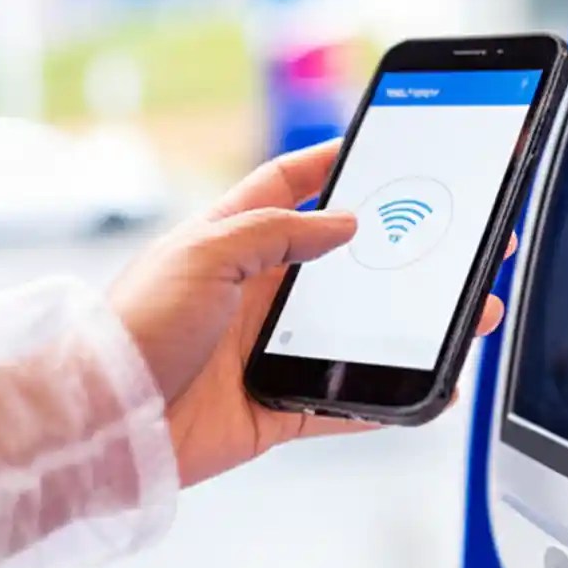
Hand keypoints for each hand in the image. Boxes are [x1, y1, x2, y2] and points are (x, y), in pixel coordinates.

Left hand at [110, 140, 515, 486]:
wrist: (102, 421)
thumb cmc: (133, 328)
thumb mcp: (202, 254)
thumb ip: (274, 232)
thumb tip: (344, 223)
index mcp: (231, 242)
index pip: (288, 187)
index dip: (329, 163)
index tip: (375, 145)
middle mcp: (254, 293)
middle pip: (341, 263)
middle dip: (396, 250)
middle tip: (448, 240)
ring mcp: (267, 350)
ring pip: (356, 332)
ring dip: (410, 324)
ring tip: (465, 314)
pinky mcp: (274, 406)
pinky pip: (344, 401)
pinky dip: (385, 399)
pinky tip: (427, 390)